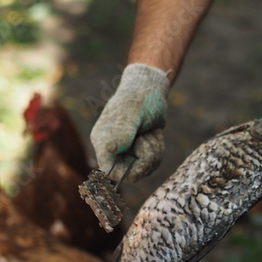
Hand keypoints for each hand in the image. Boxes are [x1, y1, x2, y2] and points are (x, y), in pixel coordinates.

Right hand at [90, 64, 169, 181]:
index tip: (142, 158)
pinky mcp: (139, 148)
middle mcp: (113, 148)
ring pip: (144, 168)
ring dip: (154, 151)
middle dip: (146, 158)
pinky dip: (157, 148)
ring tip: (151, 132)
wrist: (149, 88)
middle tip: (148, 137)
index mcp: (103, 141)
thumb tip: (110, 150)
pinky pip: (151, 161)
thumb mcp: (132, 114)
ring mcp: (126, 149)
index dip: (128, 171)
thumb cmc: (139, 98)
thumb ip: (122, 132)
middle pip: (131, 173)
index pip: (110, 172)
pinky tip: (155, 133)